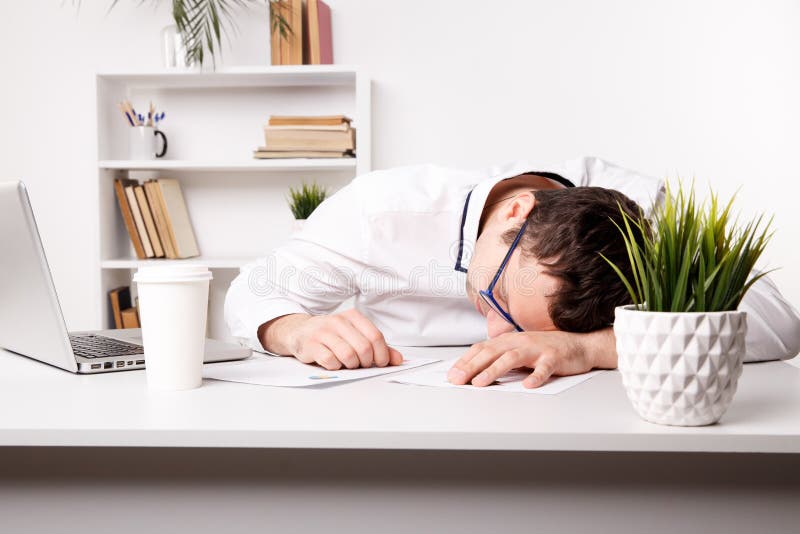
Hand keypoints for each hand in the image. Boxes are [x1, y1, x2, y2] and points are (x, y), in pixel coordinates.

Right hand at [264, 309, 402, 370]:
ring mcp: (323, 332)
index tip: (379, 363)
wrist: (300, 332)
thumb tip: (398, 359)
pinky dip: (336, 367)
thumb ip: (378, 347)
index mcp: (353, 316)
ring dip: (351, 365)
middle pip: (363, 348)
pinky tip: (334, 363)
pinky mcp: (311, 344)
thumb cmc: (332, 336)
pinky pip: (331, 361)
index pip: (375, 337)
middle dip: (366, 362)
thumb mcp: (355, 336)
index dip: (381, 354)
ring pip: (348, 355)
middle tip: (361, 365)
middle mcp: (338, 321)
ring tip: (347, 364)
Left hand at [446, 329, 615, 387]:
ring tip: (480, 383)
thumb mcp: (519, 351)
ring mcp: (537, 349)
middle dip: (472, 366)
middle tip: (457, 379)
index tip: (452, 374)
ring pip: (511, 358)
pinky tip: (527, 385)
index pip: (482, 348)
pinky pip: (544, 368)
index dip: (465, 361)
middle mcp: (520, 341)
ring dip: (494, 370)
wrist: (580, 346)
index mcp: (509, 340)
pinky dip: (535, 376)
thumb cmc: (546, 350)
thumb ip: (501, 358)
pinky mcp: (554, 358)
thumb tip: (475, 371)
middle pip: (491, 352)